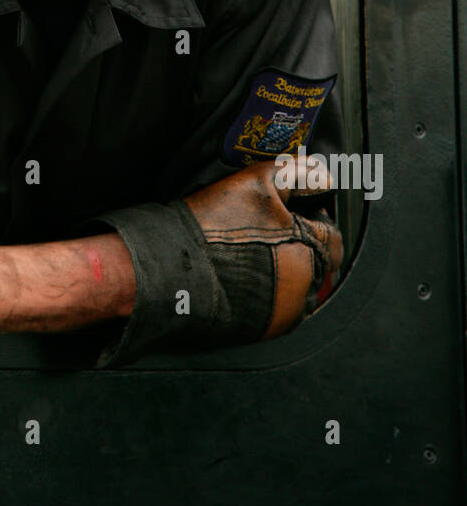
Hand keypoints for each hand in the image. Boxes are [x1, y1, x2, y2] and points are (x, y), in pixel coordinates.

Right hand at [182, 155, 343, 341]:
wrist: (172, 269)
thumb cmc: (214, 225)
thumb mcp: (258, 182)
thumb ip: (298, 175)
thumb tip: (325, 178)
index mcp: (310, 250)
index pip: (332, 234)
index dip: (317, 217)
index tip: (300, 212)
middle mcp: (305, 286)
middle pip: (320, 264)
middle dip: (305, 246)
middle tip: (275, 233)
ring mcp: (284, 312)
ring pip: (302, 290)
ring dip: (291, 274)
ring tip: (260, 257)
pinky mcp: (263, 330)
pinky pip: (281, 312)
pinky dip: (272, 296)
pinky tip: (249, 279)